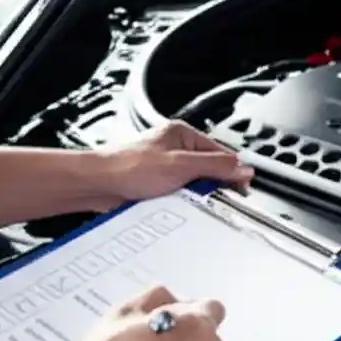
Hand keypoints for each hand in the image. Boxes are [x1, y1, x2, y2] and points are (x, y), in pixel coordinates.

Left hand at [98, 120, 252, 206]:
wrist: (98, 184)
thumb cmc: (128, 167)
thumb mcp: (180, 165)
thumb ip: (215, 166)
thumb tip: (242, 167)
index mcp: (183, 134)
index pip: (221, 152)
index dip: (233, 170)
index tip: (242, 187)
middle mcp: (175, 148)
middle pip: (210, 168)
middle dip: (213, 184)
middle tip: (216, 197)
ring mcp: (167, 166)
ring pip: (196, 184)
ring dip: (196, 195)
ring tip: (189, 200)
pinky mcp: (159, 184)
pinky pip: (181, 194)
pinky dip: (183, 202)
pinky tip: (179, 206)